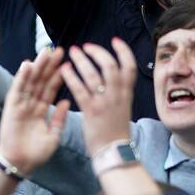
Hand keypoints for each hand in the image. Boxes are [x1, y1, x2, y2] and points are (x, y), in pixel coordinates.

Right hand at [0, 48, 68, 173]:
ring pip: (30, 82)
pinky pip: (18, 90)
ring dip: (37, 67)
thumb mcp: (53, 136)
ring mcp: (21, 105)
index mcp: (41, 110)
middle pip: (41, 81)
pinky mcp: (12, 108)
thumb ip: (59, 119)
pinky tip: (27, 65)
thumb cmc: (36, 153)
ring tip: (45, 52)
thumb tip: (67, 101)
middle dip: (49, 65)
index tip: (67, 61)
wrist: (20, 164)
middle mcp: (31, 104)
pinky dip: (22, 77)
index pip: (51, 89)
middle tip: (58, 50)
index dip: (58, 75)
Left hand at [58, 39, 137, 155]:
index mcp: (126, 94)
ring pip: (94, 75)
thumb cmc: (115, 131)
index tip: (114, 41)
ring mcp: (105, 103)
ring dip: (82, 60)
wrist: (114, 152)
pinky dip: (72, 77)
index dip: (123, 51)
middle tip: (85, 46)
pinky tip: (64, 70)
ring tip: (72, 52)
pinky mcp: (91, 111)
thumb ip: (119, 91)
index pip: (130, 67)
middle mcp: (117, 95)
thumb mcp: (124, 107)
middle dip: (97, 52)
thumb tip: (112, 77)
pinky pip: (80, 89)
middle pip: (110, 66)